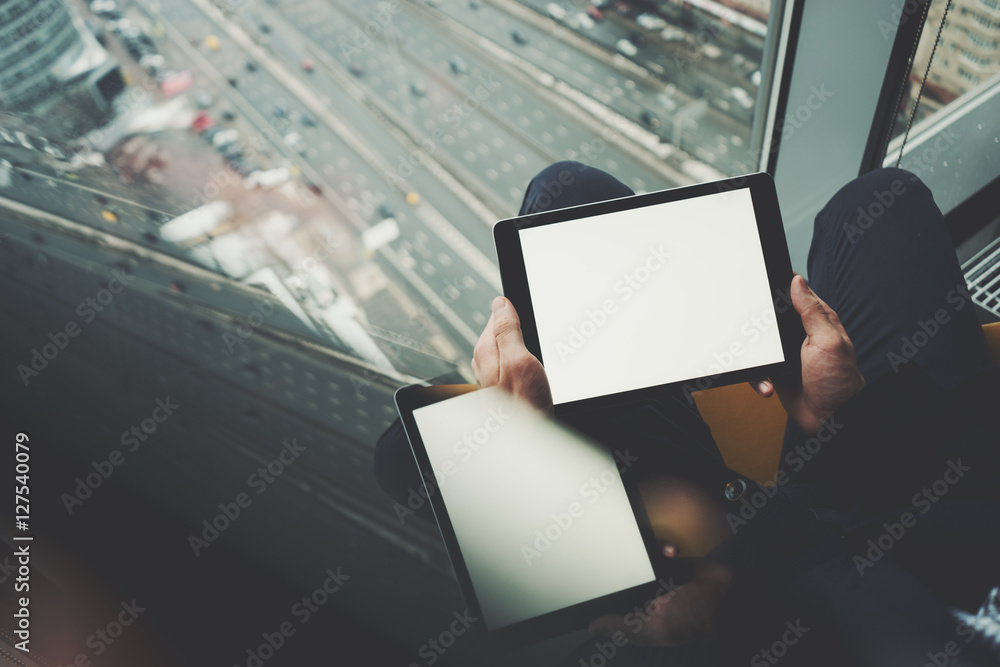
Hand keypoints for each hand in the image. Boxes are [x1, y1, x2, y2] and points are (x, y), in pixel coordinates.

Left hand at [471, 297, 552, 413]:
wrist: (526, 443)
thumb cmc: (524, 407)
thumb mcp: (518, 360)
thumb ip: (507, 330)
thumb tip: (500, 303)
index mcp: (484, 351)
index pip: (498, 316)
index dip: (519, 316)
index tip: (534, 323)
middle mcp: (484, 363)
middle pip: (506, 334)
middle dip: (525, 337)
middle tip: (539, 353)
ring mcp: (493, 378)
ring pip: (512, 352)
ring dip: (528, 356)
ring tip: (539, 371)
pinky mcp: (503, 390)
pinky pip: (515, 369)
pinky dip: (528, 371)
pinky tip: (536, 382)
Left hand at [588, 562, 730, 645]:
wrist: (730, 591)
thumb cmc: (700, 617)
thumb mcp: (659, 626)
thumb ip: (625, 626)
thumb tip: (594, 628)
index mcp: (640, 620)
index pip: (611, 612)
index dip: (598, 601)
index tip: (586, 583)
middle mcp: (646, 601)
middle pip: (619, 583)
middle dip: (617, 570)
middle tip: (620, 558)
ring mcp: (656, 581)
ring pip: (634, 564)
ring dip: (642, 555)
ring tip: (659, 557)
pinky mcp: (667, 563)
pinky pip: (653, 551)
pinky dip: (660, 548)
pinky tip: (670, 551)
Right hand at [751, 275, 864, 433]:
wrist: (830, 419)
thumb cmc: (839, 382)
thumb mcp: (827, 341)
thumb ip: (812, 311)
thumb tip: (797, 281)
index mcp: (816, 321)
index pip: (794, 295)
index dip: (777, 287)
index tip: (758, 283)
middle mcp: (799, 334)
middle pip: (769, 318)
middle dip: (756, 324)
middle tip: (750, 331)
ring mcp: (786, 353)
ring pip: (758, 343)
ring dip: (754, 354)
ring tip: (763, 366)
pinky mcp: (776, 371)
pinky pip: (756, 368)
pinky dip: (757, 377)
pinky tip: (767, 385)